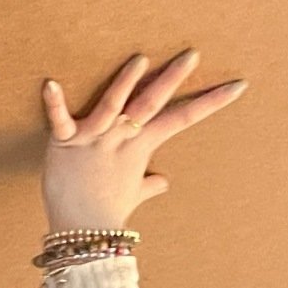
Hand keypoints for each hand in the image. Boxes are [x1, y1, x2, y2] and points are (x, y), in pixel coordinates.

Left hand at [41, 51, 246, 233]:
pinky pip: (59, 121)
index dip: (210, 102)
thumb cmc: (106, 211)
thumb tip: (163, 181)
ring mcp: (94, 139)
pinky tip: (50, 83)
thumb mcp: (133, 193)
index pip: (182, 118)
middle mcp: (121, 138)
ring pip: (112, 104)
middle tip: (192, 54)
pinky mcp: (65, 144)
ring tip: (140, 59)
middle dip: (172, 78)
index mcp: (140, 145)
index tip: (237, 85)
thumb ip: (148, 183)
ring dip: (125, 82)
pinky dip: (54, 103)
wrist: (81, 233)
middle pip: (151, 103)